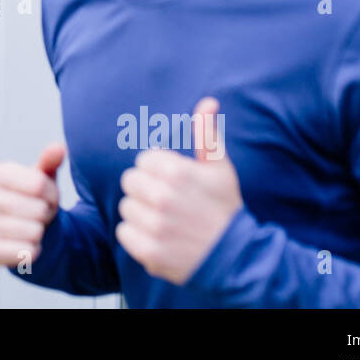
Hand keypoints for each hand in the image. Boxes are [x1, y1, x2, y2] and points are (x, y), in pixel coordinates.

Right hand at [0, 142, 64, 271]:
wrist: (27, 229)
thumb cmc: (35, 199)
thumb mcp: (44, 178)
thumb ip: (50, 161)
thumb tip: (59, 147)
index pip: (38, 184)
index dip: (50, 193)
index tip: (46, 195)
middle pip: (37, 209)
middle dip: (47, 213)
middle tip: (40, 212)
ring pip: (33, 231)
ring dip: (41, 232)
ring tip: (33, 226)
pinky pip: (24, 252)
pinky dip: (33, 251)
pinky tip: (27, 244)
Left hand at [115, 97, 242, 284]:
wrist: (236, 258)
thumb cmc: (225, 208)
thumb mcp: (220, 168)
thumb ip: (207, 134)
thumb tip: (208, 101)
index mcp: (176, 172)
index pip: (143, 160)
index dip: (159, 170)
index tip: (176, 184)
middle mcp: (162, 198)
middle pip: (129, 181)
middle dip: (146, 189)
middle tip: (168, 202)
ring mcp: (155, 226)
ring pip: (126, 207)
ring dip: (141, 213)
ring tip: (165, 220)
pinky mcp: (149, 252)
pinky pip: (124, 232)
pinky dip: (137, 236)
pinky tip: (159, 237)